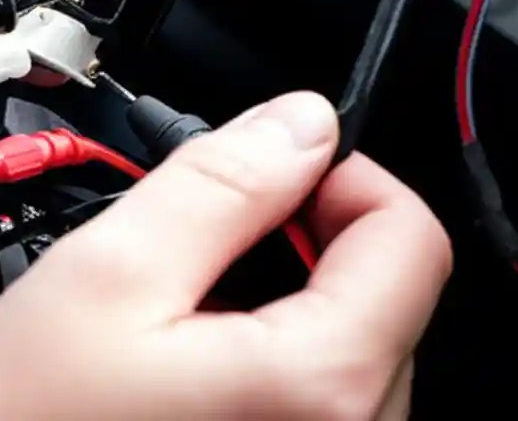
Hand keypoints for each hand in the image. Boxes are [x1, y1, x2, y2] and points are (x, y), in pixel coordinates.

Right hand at [0, 92, 451, 420]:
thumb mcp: (108, 271)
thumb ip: (219, 183)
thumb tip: (299, 123)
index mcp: (318, 385)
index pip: (409, 238)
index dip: (339, 175)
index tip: (269, 165)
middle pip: (386, 290)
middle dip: (301, 237)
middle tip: (199, 233)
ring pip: (352, 341)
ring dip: (281, 295)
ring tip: (180, 305)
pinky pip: (318, 396)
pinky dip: (268, 351)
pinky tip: (189, 355)